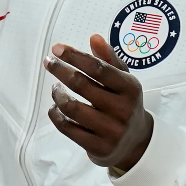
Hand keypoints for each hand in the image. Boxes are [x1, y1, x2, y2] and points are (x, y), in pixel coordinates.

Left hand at [43, 33, 152, 170]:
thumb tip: (94, 37)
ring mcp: (111, 131)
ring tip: (56, 88)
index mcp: (130, 88)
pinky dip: (56, 115)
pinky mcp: (99, 148)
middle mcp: (123, 110)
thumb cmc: (124, 104)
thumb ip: (108, 59)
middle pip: (82, 86)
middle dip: (61, 70)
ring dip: (57, 94)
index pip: (99, 69)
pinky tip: (55, 107)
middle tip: (49, 62)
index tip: (57, 49)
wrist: (136, 143)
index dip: (75, 57)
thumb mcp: (123, 80)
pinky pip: (68, 128)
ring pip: (71, 108)